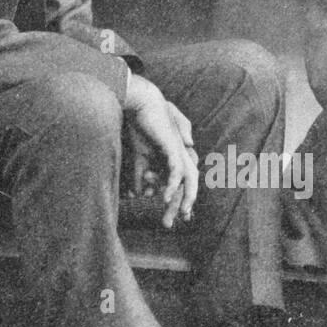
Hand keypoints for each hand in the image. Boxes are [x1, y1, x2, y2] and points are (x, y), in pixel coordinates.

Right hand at [123, 75, 198, 227]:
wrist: (141, 102)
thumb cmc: (140, 127)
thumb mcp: (139, 158)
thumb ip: (139, 177)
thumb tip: (139, 195)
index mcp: (176, 158)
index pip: (183, 185)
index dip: (179, 202)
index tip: (175, 219)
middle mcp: (183, 156)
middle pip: (188, 186)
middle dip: (181, 206)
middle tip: (171, 224)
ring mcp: (180, 151)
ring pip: (188, 181)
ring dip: (182, 199)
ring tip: (179, 215)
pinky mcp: (173, 147)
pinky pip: (177, 171)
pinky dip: (173, 185)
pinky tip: (165, 197)